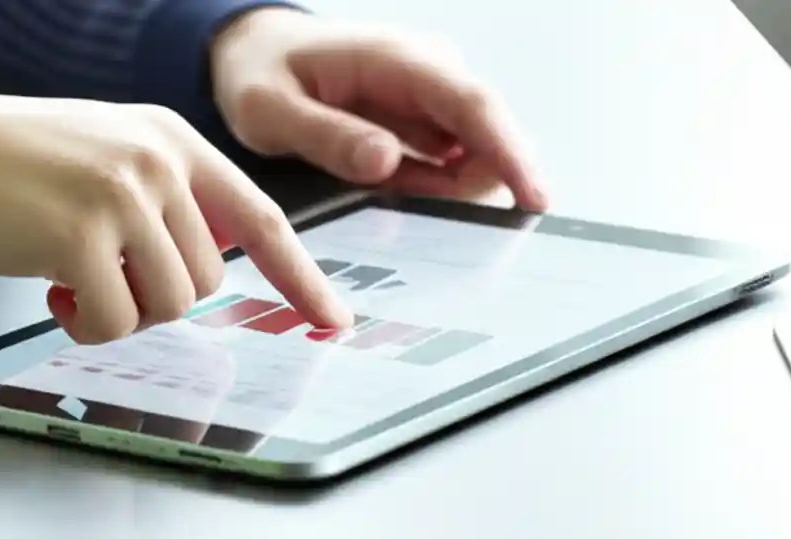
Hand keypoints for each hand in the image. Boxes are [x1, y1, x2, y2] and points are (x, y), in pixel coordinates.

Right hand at [0, 94, 351, 341]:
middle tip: (95, 275)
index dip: (300, 274)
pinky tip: (47, 289)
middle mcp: (155, 158)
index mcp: (168, 137)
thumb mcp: (98, 159)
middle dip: (153, 295)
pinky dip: (83, 326)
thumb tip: (205, 269)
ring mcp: (122, 193)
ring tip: (66, 275)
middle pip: (205, 279)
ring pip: (168, 305)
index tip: (332, 317)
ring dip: (119, 310)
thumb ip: (160, 199)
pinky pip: (113, 323)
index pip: (259, 216)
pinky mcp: (81, 235)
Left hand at [210, 8, 548, 209]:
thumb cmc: (259, 74)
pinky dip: (440, 189)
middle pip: (487, 131)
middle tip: (459, 235)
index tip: (534, 199)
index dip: (509, 153)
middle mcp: (428, 70)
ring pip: (475, 152)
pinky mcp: (425, 119)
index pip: (470, 104)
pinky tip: (404, 201)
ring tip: (401, 210)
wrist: (255, 51)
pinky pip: (451, 161)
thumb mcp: (269, 110)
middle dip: (490, 182)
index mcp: (395, 60)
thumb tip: (386, 161)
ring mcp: (431, 95)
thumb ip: (325, 136)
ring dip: (457, 191)